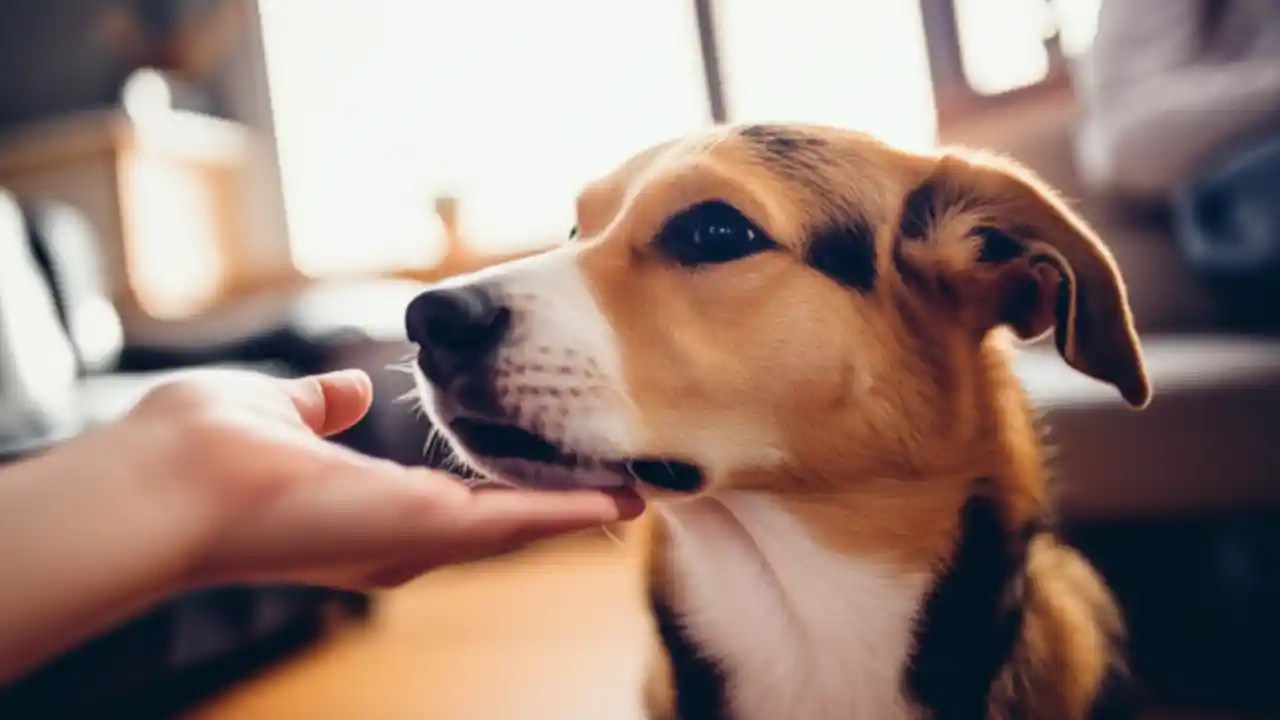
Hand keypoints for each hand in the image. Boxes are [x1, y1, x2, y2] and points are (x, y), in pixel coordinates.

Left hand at [128, 369, 644, 589]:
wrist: (164, 483)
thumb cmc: (200, 448)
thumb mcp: (280, 411)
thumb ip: (320, 406)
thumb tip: (346, 391)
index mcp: (374, 506)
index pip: (461, 494)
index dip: (513, 478)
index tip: (558, 457)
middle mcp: (404, 534)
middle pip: (505, 518)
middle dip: (563, 500)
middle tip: (623, 479)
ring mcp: (418, 538)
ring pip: (524, 523)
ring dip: (582, 506)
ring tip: (640, 484)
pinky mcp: (427, 529)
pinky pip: (519, 521)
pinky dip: (573, 511)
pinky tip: (625, 496)